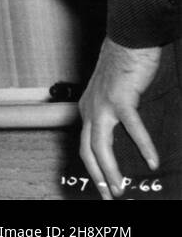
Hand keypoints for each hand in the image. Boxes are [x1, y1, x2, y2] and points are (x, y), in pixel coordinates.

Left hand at [78, 36, 161, 198]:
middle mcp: (90, 109)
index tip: (102, 185)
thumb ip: (113, 115)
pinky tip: (152, 161)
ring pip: (101, 145)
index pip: (84, 145)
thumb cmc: (123, 65)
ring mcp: (103, 104)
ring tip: (121, 188)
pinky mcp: (120, 98)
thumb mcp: (111, 94)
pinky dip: (142, 146)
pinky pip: (131, 127)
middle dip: (98, 177)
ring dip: (111, 170)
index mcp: (87, 109)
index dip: (92, 167)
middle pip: (88, 150)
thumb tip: (124, 137)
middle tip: (110, 196)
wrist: (127, 40)